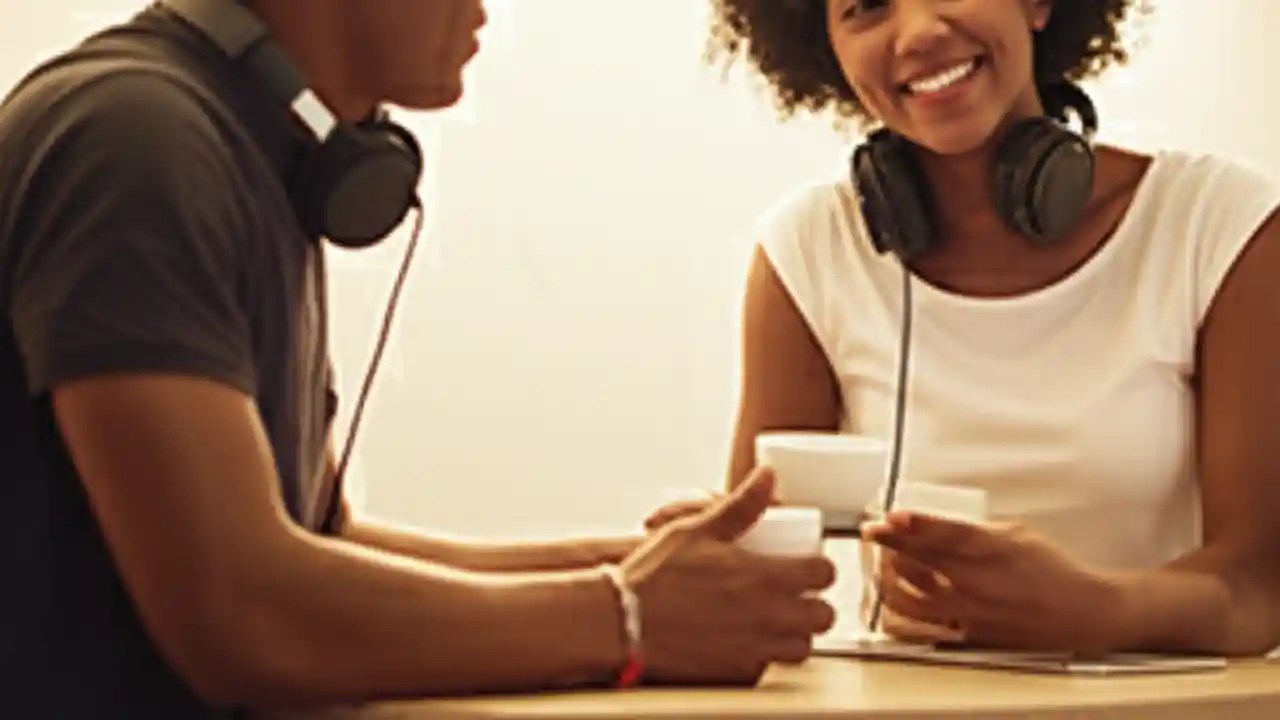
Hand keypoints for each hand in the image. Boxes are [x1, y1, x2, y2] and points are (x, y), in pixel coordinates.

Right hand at [622, 468, 837, 685]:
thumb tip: (767, 478)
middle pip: (823, 617)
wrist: (623, 621)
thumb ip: (740, 505)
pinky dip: (764, 656)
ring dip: (796, 633)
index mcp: (765, 577)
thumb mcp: (697, 529)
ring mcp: (755, 649)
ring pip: (801, 648)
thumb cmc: (655, 575)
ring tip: (777, 620)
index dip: (819, 567)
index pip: (822, 574)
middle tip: (798, 595)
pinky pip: (767, 668)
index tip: (807, 565)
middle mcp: (768, 616)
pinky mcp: (736, 673)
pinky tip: (747, 641)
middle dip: (815, 604)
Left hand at [861, 511, 1128, 653]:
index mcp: (994, 549)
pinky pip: (924, 622)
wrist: (1081, 613)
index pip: (944, 533)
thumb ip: (974, 531)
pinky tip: (894, 596)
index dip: (913, 524)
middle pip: (920, 561)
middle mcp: (980, 581)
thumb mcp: (1016, 534)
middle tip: (872, 532)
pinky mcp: (969, 634)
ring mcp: (972, 611)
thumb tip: (933, 526)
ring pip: (913, 596)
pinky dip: (904, 607)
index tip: (889, 516)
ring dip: (889, 577)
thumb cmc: (1052, 571)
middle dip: (888, 544)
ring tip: (881, 563)